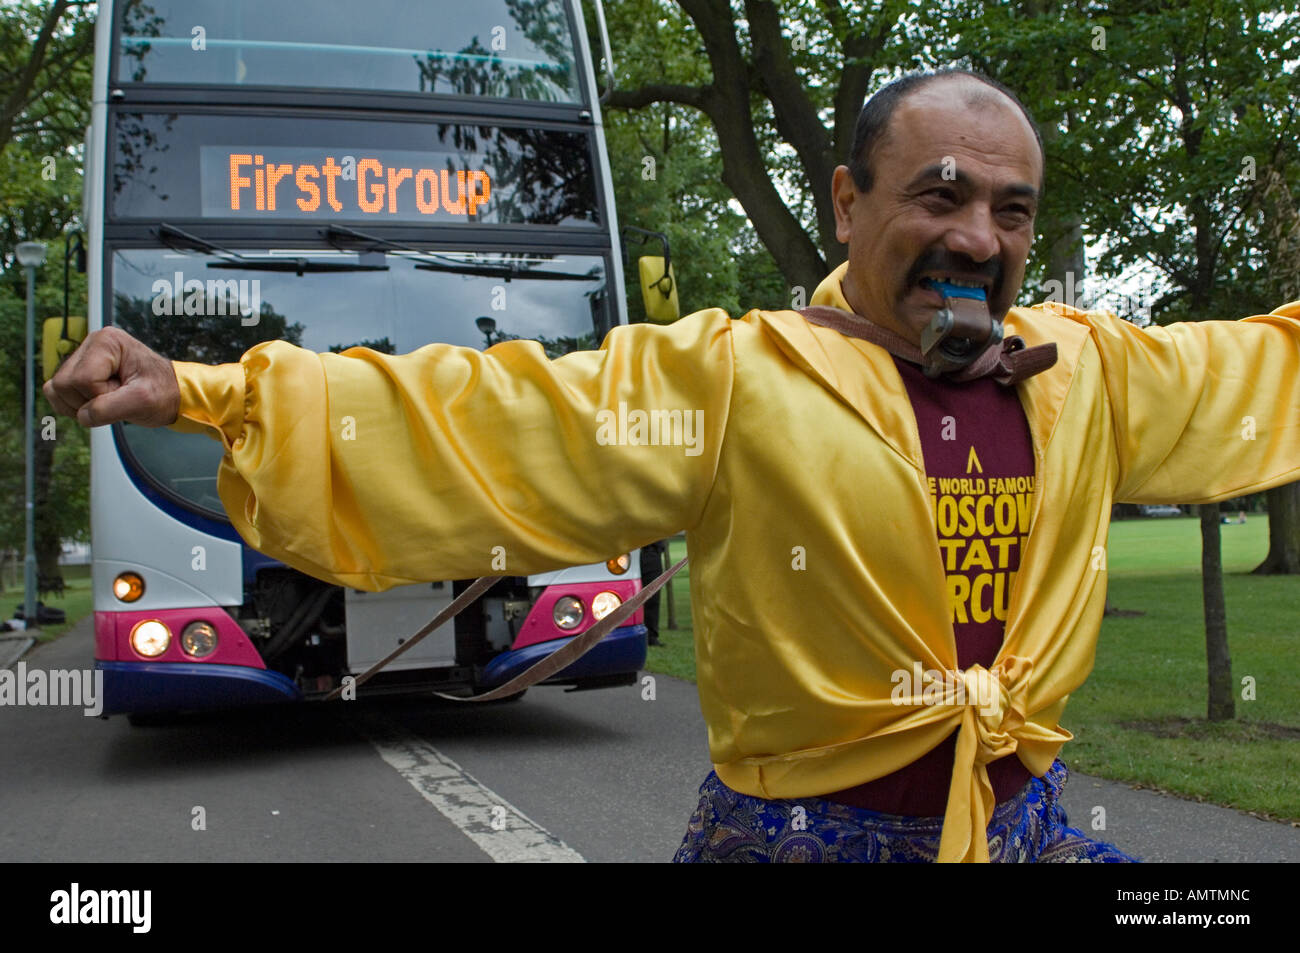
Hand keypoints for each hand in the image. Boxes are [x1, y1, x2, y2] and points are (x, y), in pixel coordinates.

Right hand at [43, 326, 179, 427]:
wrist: (170, 393)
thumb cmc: (162, 391)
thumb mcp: (143, 401)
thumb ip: (110, 408)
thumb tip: (83, 415)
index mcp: (107, 342)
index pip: (83, 379)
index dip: (101, 396)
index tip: (125, 393)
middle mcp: (91, 344)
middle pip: (64, 384)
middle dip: (90, 400)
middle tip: (118, 396)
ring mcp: (81, 358)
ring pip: (56, 390)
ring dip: (81, 404)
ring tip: (111, 398)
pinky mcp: (76, 372)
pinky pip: (55, 393)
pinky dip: (73, 406)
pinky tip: (97, 403)